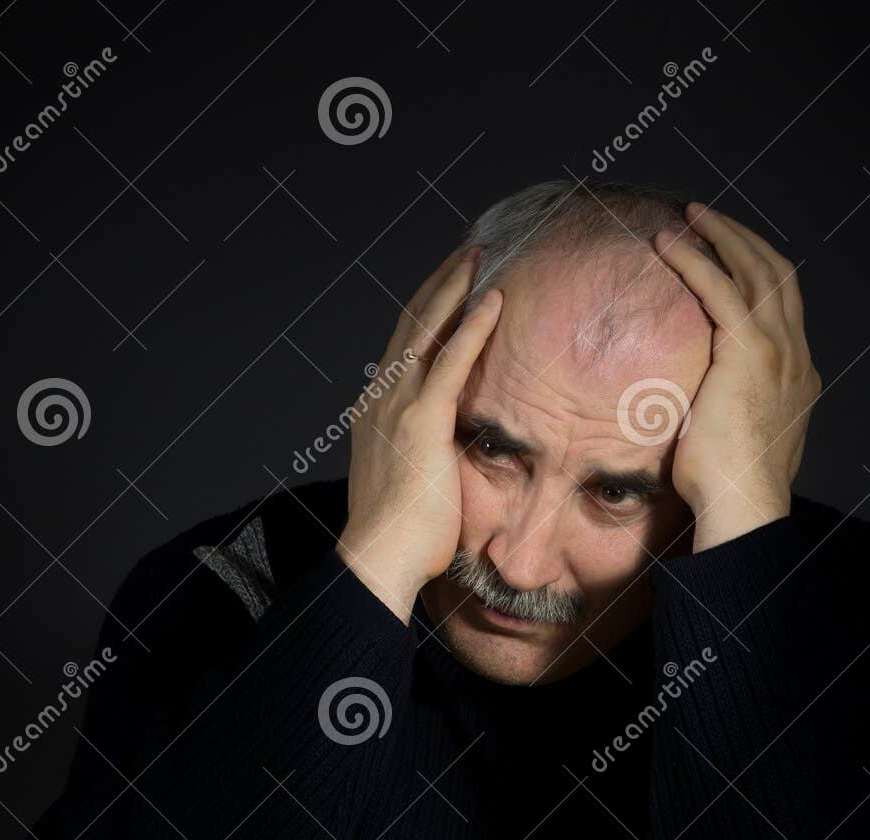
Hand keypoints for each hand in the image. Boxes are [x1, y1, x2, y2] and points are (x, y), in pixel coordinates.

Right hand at [336, 245, 502, 622]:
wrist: (378, 560)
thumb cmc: (401, 538)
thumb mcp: (410, 481)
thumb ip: (427, 454)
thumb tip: (449, 452)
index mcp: (376, 412)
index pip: (403, 346)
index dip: (426, 310)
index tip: (450, 284)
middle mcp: (381, 399)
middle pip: (410, 323)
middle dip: (440, 283)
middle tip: (466, 250)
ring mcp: (397, 407)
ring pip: (426, 329)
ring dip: (454, 287)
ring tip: (478, 254)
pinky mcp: (422, 422)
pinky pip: (451, 362)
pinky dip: (473, 326)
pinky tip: (493, 298)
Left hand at [654, 203, 820, 552]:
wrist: (744, 505)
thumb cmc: (732, 488)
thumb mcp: (742, 440)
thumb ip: (735, 414)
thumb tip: (705, 413)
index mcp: (799, 375)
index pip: (785, 304)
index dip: (758, 270)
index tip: (729, 254)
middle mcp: (796, 355)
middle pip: (777, 273)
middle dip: (743, 239)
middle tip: (707, 218)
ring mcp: (777, 350)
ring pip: (754, 269)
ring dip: (720, 235)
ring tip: (688, 214)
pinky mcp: (748, 352)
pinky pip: (718, 289)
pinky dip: (693, 259)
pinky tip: (666, 242)